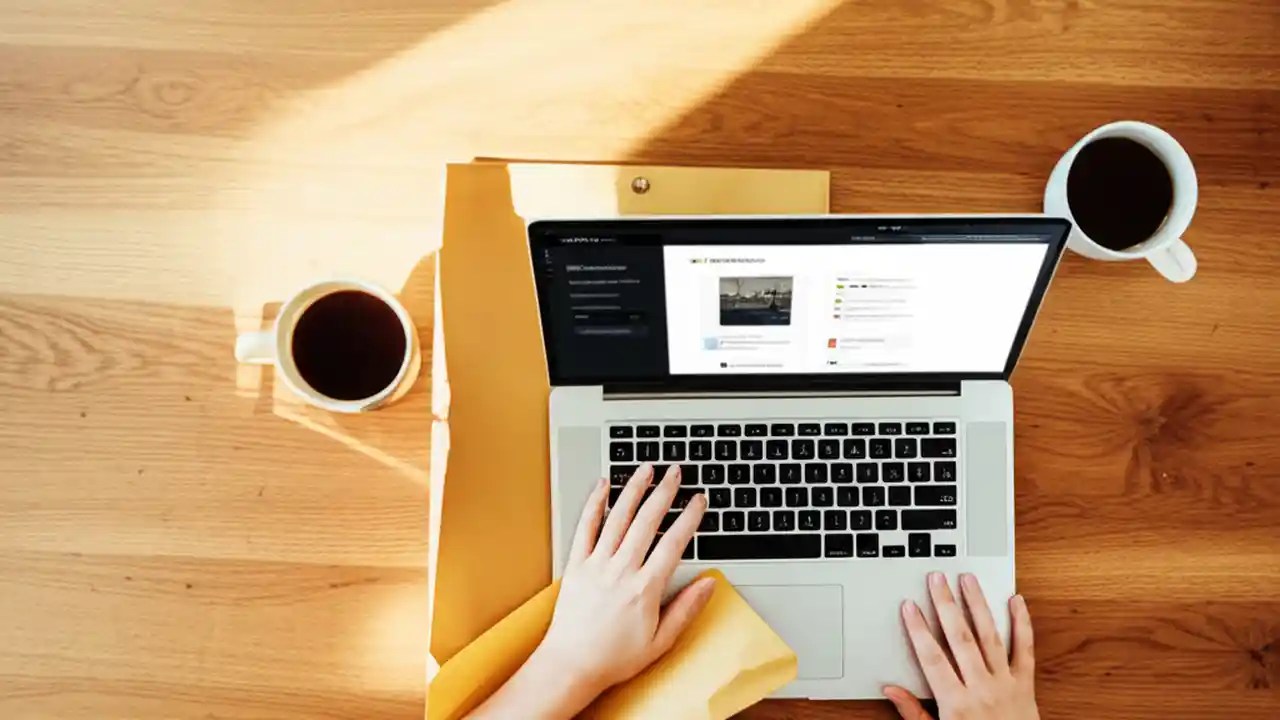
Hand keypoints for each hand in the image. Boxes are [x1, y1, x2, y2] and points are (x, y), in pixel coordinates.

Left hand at [467, 463, 712, 719]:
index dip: (689, 518)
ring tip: (646, 469)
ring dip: (634, 489)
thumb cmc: (614, 658)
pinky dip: (595, 504)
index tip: (698, 500)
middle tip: (676, 472)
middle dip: (665, 492)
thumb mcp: (660, 641)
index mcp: (645, 589)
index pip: (673, 543)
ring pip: (618, 517)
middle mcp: (621, 571)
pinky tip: (603, 485)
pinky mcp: (576, 565)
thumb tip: (708, 583)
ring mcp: (596, 564)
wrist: (570, 665)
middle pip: (647, 521)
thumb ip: (686, 609)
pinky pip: (586, 527)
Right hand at [884, 572, 1037, 719]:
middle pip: (960, 639)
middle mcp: (982, 689)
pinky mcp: (1025, 685)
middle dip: (946, 605)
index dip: (918, 630)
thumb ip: (914, 713)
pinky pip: (1025, 650)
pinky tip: (1016, 602)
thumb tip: (891, 691)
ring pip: (990, 636)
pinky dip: (1022, 624)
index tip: (909, 607)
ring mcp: (1006, 684)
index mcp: (957, 705)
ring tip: (968, 580)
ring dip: (978, 605)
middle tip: (936, 579)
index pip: (933, 659)